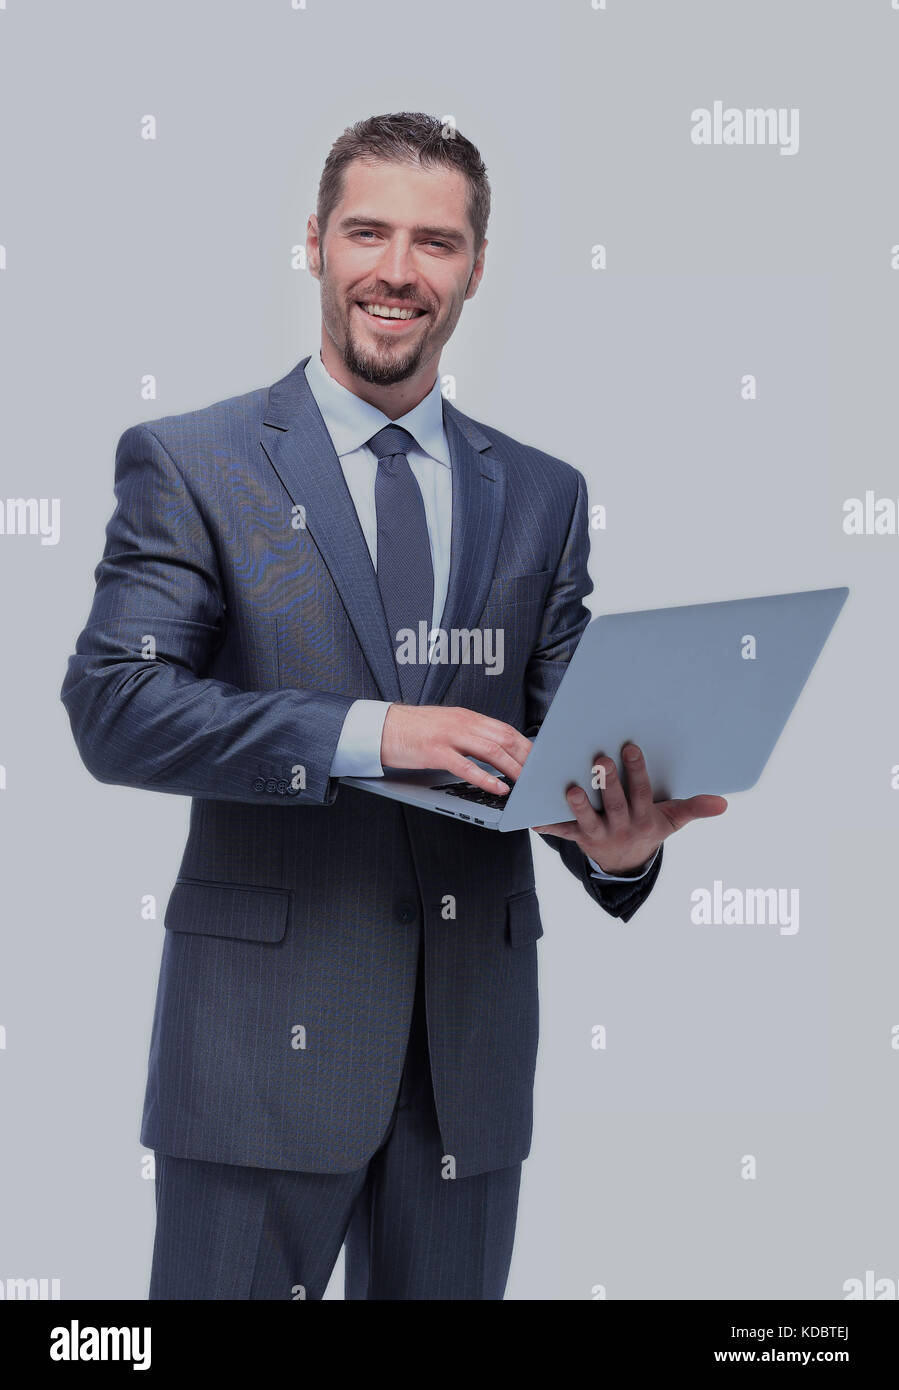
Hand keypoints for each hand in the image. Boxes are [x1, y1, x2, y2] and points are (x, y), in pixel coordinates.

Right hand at [381, 704, 532, 796]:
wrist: (382, 727)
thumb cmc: (413, 730)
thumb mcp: (447, 726)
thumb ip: (469, 734)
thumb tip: (493, 748)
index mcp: (466, 717)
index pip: (505, 729)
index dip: (526, 745)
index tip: (539, 760)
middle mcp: (461, 723)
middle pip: (504, 737)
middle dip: (525, 757)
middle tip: (539, 774)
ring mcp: (448, 736)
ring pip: (490, 750)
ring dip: (512, 768)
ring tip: (524, 782)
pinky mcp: (435, 752)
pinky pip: (465, 766)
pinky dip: (485, 778)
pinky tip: (498, 788)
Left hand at [531, 743, 727, 872]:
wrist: (626, 862)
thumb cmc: (650, 829)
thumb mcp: (673, 821)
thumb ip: (695, 809)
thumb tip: (723, 803)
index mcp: (644, 819)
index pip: (641, 794)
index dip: (637, 772)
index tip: (631, 748)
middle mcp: (620, 827)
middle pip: (614, 805)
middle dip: (607, 784)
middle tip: (600, 760)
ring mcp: (598, 834)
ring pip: (587, 820)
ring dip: (580, 806)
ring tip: (571, 788)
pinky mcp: (578, 837)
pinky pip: (562, 832)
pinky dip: (548, 825)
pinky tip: (534, 817)